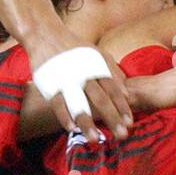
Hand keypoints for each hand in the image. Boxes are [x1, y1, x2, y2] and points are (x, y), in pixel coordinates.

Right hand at [27, 28, 132, 142]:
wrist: (46, 34)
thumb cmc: (75, 48)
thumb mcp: (98, 53)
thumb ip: (114, 70)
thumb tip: (127, 92)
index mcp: (96, 66)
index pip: (113, 89)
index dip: (122, 106)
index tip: (130, 123)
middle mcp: (83, 74)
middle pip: (100, 99)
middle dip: (112, 118)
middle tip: (122, 135)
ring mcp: (65, 80)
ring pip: (78, 104)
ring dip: (87, 123)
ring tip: (95, 139)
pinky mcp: (49, 84)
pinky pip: (57, 104)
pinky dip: (64, 117)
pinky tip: (72, 130)